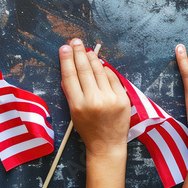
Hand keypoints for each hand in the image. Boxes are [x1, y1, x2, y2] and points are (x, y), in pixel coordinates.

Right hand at [59, 39, 130, 156]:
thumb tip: (70, 70)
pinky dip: (106, 69)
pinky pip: (112, 77)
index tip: (64, 48)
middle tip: (75, 42)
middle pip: (84, 70)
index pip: (70, 76)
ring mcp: (110, 98)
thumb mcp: (74, 113)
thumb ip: (72, 92)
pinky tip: (101, 64)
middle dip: (79, 53)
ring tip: (87, 50)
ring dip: (92, 58)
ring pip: (99, 71)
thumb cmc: (88, 129)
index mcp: (77, 105)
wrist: (107, 145)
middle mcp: (93, 100)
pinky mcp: (122, 98)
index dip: (67, 60)